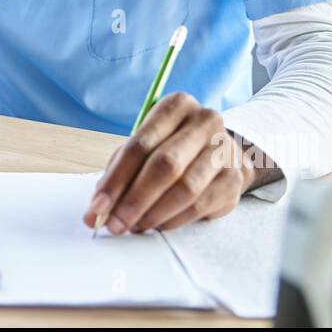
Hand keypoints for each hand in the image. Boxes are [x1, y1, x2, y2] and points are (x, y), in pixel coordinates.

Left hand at [83, 92, 258, 233]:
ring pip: (184, 189)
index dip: (116, 179)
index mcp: (177, 106)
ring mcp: (224, 149)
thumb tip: (98, 208)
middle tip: (114, 223)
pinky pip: (199, 206)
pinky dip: (173, 220)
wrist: (221, 154)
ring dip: (153, 214)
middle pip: (164, 166)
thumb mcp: (147, 146)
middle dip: (134, 200)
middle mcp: (205, 122)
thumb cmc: (174, 148)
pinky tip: (158, 225)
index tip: (97, 206)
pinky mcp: (234, 178)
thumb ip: (121, 171)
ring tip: (134, 226)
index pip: (140, 145)